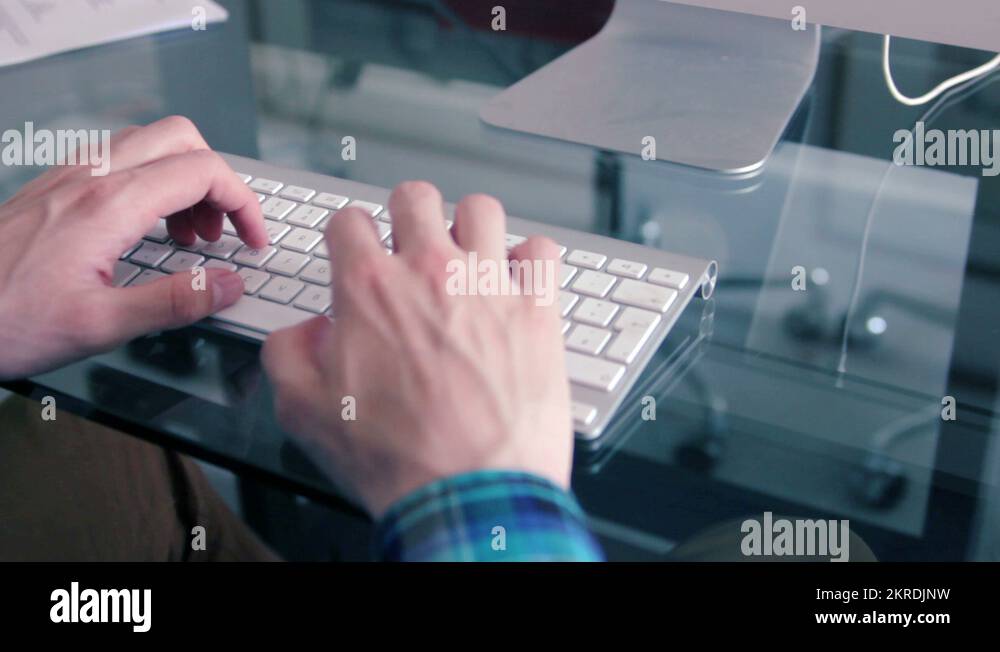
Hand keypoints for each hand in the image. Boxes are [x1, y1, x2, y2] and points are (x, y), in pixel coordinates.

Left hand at [0, 116, 267, 379]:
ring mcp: (68, 177)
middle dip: (218, 181)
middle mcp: (89, 179)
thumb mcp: (99, 326)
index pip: (202, 172)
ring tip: (189, 238)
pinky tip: (145, 231)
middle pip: (181, 139)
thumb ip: (173, 302)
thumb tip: (228, 285)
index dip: (243, 204)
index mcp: (108, 207)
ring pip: (149, 145)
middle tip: (224, 230)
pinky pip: (118, 161)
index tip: (252, 239)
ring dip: (184, 182)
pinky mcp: (53, 188)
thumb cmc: (3, 319)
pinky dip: (151, 185)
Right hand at [263, 182, 571, 516]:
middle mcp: (430, 272)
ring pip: (480, 209)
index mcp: (370, 289)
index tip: (356, 251)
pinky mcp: (537, 311)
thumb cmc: (398, 458)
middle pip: (415, 197)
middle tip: (409, 244)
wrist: (469, 493)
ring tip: (466, 256)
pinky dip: (530, 260)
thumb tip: (304, 332)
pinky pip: (541, 252)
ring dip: (468, 227)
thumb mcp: (305, 412)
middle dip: (406, 215)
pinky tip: (518, 283)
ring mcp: (489, 286)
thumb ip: (289, 354)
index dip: (347, 235)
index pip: (349, 220)